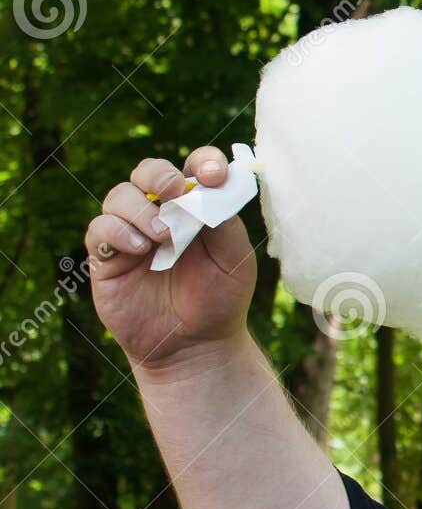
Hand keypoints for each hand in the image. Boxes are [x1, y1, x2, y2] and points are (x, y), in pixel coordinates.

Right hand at [85, 146, 257, 370]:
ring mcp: (131, 234)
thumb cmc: (220, 300)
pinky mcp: (107, 258)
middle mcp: (161, 214)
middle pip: (148, 171)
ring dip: (141, 209)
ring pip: (120, 195)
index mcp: (195, 209)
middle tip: (176, 191)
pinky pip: (100, 229)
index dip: (202, 162)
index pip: (193, 168)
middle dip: (160, 174)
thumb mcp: (235, 260)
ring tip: (163, 237)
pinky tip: (141, 249)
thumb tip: (205, 187)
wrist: (197, 346)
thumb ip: (224, 221)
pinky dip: (118, 232)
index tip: (212, 174)